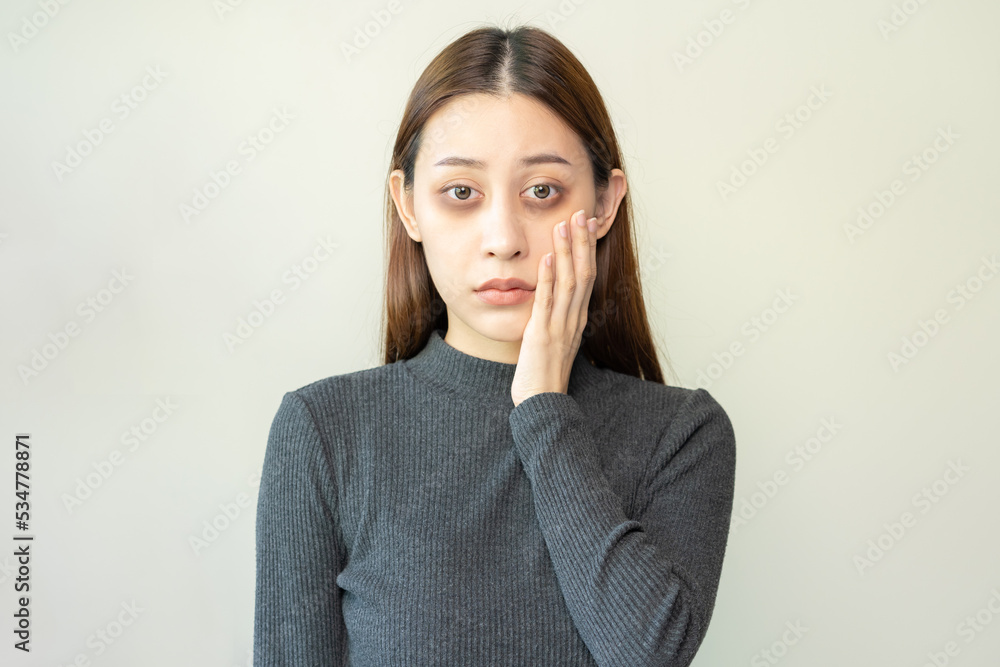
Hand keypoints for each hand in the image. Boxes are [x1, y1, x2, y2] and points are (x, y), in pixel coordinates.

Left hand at [511, 208, 599, 406]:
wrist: (541, 402)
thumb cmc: (544, 373)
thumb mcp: (554, 338)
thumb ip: (555, 316)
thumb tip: (551, 297)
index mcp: (577, 318)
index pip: (587, 276)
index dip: (587, 248)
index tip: (586, 224)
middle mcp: (573, 319)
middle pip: (584, 272)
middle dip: (582, 241)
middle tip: (582, 212)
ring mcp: (560, 326)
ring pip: (569, 282)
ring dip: (567, 251)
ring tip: (565, 224)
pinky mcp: (542, 334)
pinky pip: (548, 302)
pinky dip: (549, 278)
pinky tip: (547, 258)